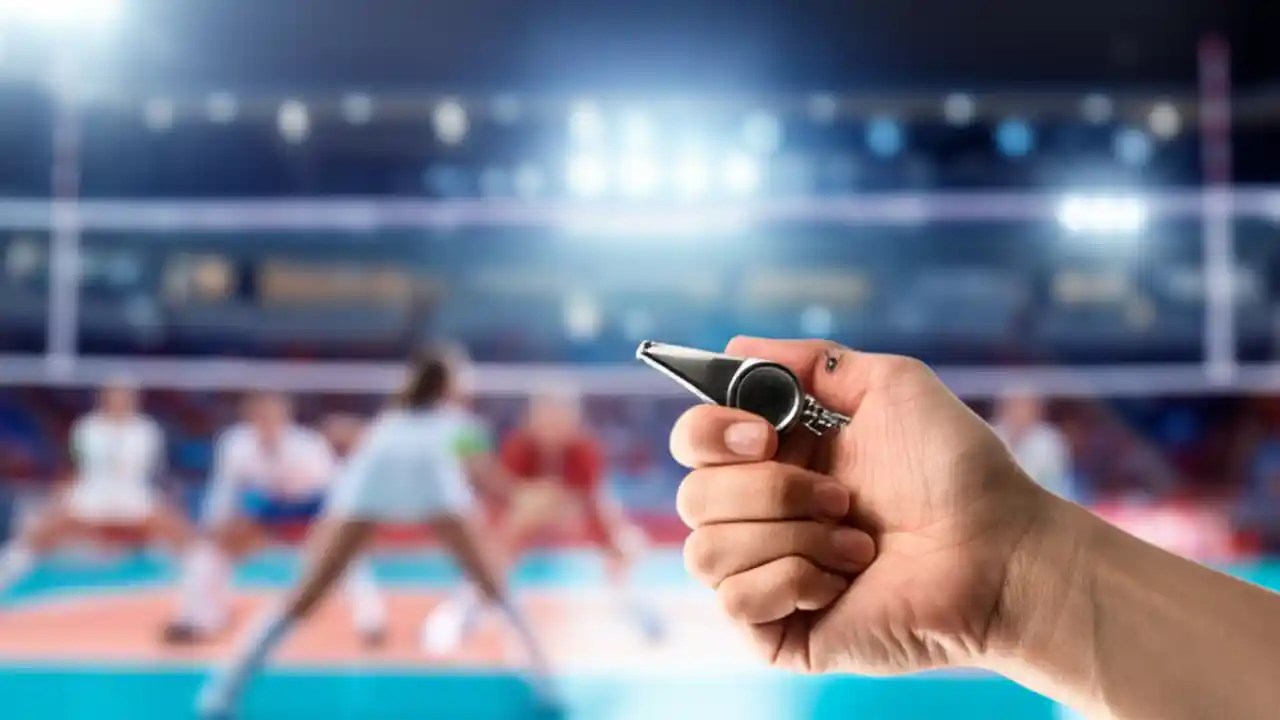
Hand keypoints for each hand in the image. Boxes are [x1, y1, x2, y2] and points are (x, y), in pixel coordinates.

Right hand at [670, 337, 1050, 674]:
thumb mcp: (890, 385)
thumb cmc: (957, 470)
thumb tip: (736, 344)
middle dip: (770, 490)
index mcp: (775, 457)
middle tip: (838, 493)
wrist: (999, 550)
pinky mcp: (778, 630)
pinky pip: (734, 600)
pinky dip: (793, 581)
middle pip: (692, 496)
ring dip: (789, 537)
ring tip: (853, 541)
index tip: (764, 432)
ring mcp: (765, 574)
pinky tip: (842, 582)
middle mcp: (760, 515)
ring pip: (705, 551)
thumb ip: (810, 361)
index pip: (692, 441)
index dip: (710, 432)